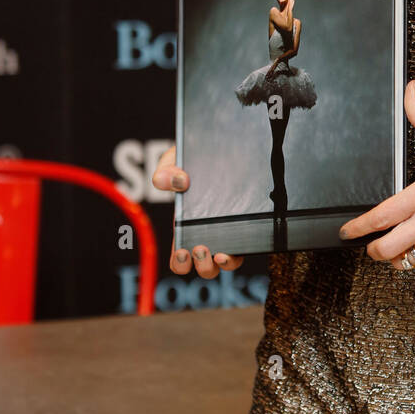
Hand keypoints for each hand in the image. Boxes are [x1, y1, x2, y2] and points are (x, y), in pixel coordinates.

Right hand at [151, 144, 242, 277]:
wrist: (222, 146)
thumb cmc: (195, 158)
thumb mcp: (176, 159)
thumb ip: (166, 169)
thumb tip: (168, 181)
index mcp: (186, 226)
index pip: (180, 259)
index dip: (180, 264)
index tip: (182, 252)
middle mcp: (208, 233)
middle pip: (204, 267)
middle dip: (201, 265)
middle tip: (200, 248)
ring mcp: (229, 230)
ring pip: (226, 264)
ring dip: (221, 264)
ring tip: (219, 253)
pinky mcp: (248, 225)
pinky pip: (246, 248)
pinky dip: (239, 253)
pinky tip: (237, 245)